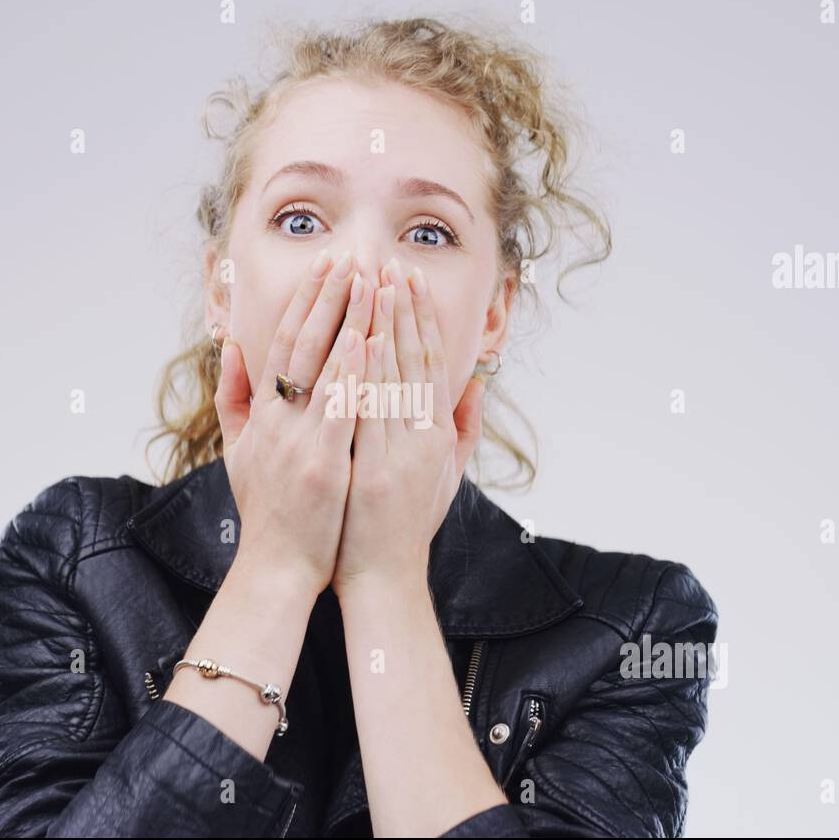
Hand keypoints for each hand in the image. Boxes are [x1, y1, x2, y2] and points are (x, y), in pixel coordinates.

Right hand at [215, 249, 376, 595]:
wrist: (277, 571)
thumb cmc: (268, 512)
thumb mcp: (239, 450)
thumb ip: (234, 398)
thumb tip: (229, 348)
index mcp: (265, 414)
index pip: (285, 344)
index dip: (306, 302)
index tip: (327, 265)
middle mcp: (278, 420)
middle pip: (303, 345)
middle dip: (329, 297)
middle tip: (351, 255)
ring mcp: (299, 441)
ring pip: (324, 368)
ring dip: (347, 319)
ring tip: (369, 280)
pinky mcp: (323, 466)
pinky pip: (339, 410)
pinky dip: (350, 373)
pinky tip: (365, 340)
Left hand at [331, 258, 486, 595]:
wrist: (384, 577)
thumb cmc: (407, 525)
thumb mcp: (445, 475)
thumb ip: (462, 429)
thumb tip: (475, 385)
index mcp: (436, 434)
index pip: (431, 362)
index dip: (422, 318)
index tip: (410, 279)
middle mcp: (423, 437)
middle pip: (415, 360)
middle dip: (404, 309)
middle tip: (393, 262)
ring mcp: (400, 453)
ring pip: (395, 377)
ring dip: (386, 327)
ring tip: (376, 283)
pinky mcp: (375, 471)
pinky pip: (372, 413)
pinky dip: (369, 375)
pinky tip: (363, 339)